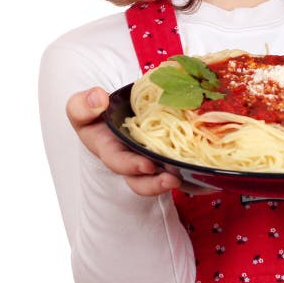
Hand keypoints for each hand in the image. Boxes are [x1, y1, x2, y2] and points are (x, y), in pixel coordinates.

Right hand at [66, 86, 181, 195]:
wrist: (112, 109)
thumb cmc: (95, 111)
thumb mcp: (80, 107)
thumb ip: (82, 105)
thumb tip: (98, 99)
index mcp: (109, 150)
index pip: (117, 161)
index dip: (131, 166)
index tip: (147, 165)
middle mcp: (130, 159)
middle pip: (140, 179)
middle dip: (155, 183)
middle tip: (172, 179)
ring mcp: (148, 158)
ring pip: (158, 177)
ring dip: (170, 180)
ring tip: (184, 177)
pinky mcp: (164, 152)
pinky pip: (175, 165)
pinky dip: (188, 170)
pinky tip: (203, 171)